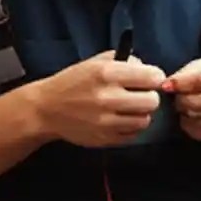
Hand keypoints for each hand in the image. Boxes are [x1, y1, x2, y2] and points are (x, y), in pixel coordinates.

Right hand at [31, 51, 165, 147]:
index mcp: (108, 73)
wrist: (47, 108)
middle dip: (150, 96)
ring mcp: (106, 121)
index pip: (153, 77)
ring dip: (141, 113)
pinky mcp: (104, 139)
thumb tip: (149, 70)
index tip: (149, 79)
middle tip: (140, 95)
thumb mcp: (97, 62)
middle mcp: (108, 97)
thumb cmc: (74, 81)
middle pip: (152, 101)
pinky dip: (131, 127)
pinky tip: (121, 120)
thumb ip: (126, 61)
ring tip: (130, 108)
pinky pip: (133, 135)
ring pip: (145, 120)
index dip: (154, 77)